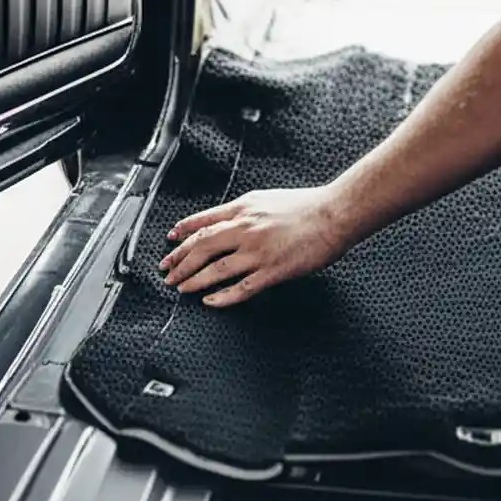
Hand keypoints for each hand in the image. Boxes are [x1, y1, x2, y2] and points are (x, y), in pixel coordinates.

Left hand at [158, 186, 351, 306]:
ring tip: (180, 287)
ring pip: (215, 269)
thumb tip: (223, 222)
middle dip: (179, 261)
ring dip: (193, 280)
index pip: (203, 221)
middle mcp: (245, 229)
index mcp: (243, 209)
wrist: (334, 213)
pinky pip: (241, 288)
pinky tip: (209, 301)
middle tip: (166, 271)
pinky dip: (222, 297)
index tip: (169, 241)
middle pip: (201, 246)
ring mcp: (258, 251)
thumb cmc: (306, 206)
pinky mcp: (272, 271)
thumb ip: (243, 211)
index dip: (182, 232)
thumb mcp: (266, 199)